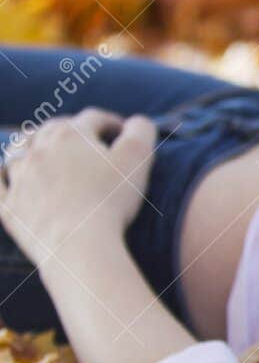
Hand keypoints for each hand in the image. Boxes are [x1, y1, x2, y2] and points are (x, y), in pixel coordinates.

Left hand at [0, 110, 155, 265]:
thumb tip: (138, 120)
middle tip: (84, 137)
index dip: (111, 122)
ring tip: (41, 150)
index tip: (123, 132)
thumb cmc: (111, 199)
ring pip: (18, 151)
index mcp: (71, 135)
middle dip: (68, 128)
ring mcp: (20, 177)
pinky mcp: (9, 205)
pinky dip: (1, 176)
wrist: (78, 243)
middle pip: (51, 128)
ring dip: (31, 146)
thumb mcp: (139, 159)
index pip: (93, 118)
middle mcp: (39, 149)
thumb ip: (141, 131)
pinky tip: (6, 174)